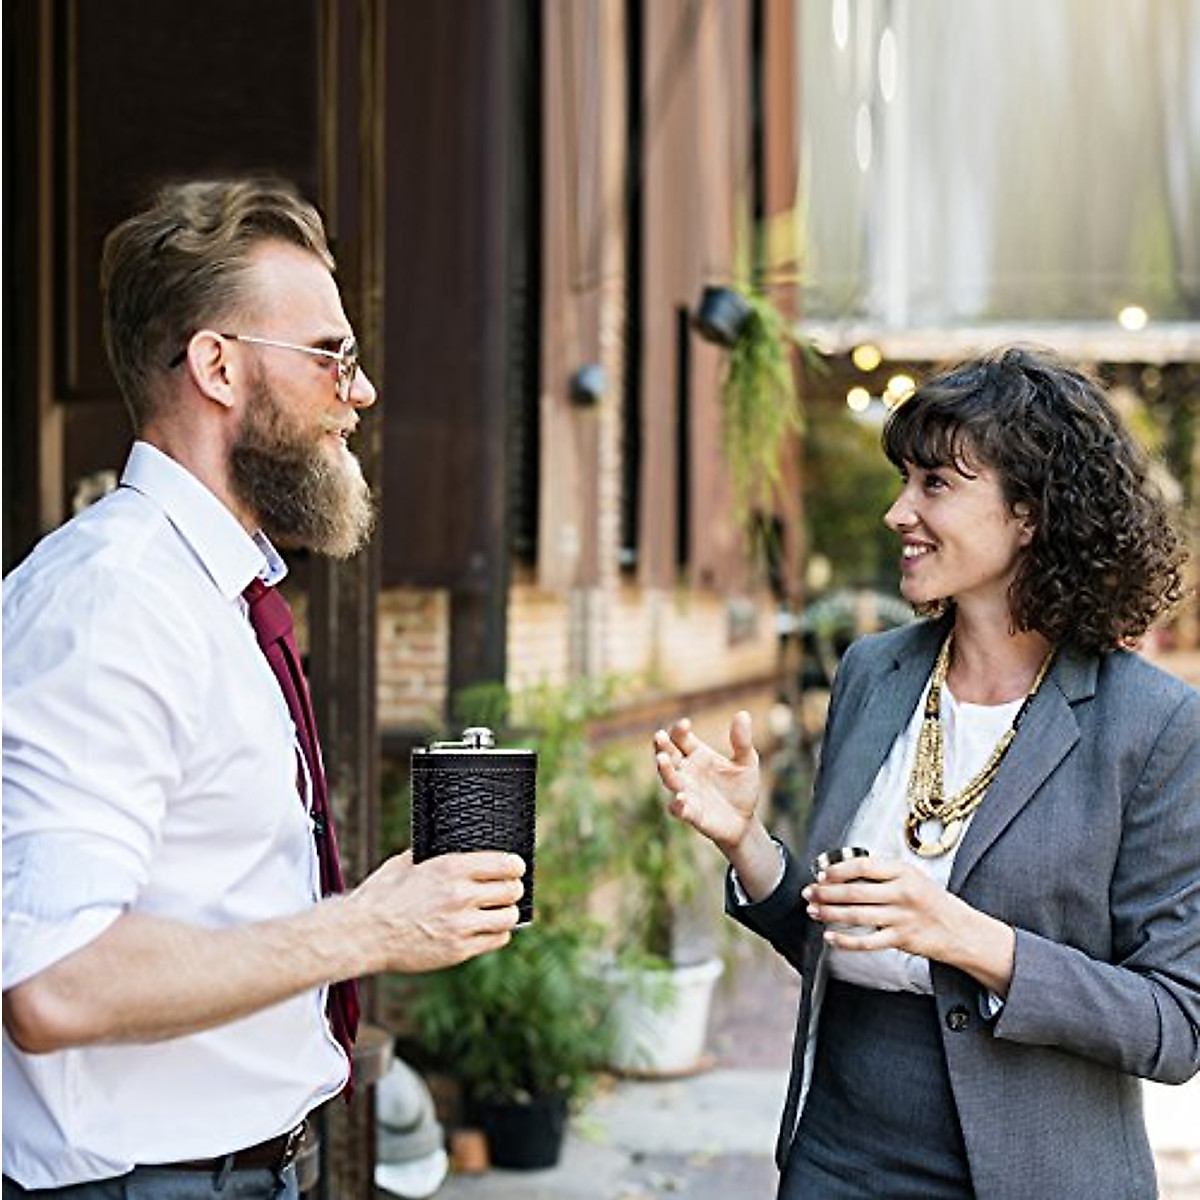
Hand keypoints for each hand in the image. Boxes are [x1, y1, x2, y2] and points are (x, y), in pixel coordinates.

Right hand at [348, 850, 524, 973]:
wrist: (362, 934)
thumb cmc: (380, 897)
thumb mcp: (405, 863)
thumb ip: (432, 855)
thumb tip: (449, 846)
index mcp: (449, 868)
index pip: (503, 863)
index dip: (515, 865)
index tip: (516, 867)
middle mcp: (460, 895)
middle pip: (511, 890)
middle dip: (513, 888)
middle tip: (510, 889)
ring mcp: (461, 925)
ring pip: (508, 917)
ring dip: (507, 912)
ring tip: (500, 910)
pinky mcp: (458, 950)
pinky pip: (496, 940)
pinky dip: (497, 933)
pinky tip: (488, 928)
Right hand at [653, 712, 761, 853]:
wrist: (745, 821)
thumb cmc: (742, 788)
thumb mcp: (746, 761)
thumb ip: (741, 741)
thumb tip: (742, 714)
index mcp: (696, 754)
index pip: (680, 738)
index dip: (679, 730)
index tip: (685, 724)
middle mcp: (686, 771)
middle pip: (668, 755)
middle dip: (662, 746)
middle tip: (659, 737)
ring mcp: (686, 792)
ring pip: (669, 779)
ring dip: (665, 770)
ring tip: (662, 760)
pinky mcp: (691, 814)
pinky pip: (678, 809)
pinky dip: (677, 804)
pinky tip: (680, 799)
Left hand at [802, 856, 1014, 994]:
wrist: (959, 929)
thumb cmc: (930, 900)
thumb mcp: (910, 876)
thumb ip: (881, 873)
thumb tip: (842, 873)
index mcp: (902, 872)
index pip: (862, 867)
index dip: (837, 871)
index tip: (822, 874)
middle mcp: (901, 893)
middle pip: (854, 892)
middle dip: (826, 893)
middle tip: (809, 893)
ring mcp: (901, 917)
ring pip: (856, 915)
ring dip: (829, 914)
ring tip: (814, 911)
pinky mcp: (901, 939)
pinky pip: (867, 941)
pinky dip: (846, 940)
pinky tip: (831, 937)